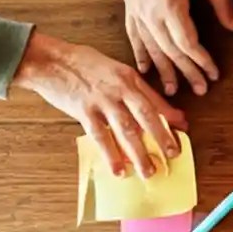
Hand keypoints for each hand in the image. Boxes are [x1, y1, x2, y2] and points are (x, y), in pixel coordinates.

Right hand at [13, 32, 186, 177]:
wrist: (49, 60)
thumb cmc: (80, 63)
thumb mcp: (113, 68)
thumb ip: (132, 86)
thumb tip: (151, 104)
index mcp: (129, 77)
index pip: (155, 100)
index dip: (171, 116)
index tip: (183, 128)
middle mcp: (120, 89)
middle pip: (147, 117)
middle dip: (163, 137)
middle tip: (173, 155)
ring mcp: (103, 101)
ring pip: (127, 131)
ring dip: (139, 153)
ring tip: (148, 171)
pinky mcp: (84, 112)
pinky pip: (102, 138)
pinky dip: (111, 155)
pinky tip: (119, 169)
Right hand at [122, 0, 232, 96]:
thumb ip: (222, 2)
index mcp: (171, 5)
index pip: (188, 44)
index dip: (202, 61)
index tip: (214, 73)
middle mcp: (151, 12)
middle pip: (170, 51)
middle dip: (186, 72)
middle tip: (200, 90)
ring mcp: (137, 9)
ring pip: (150, 47)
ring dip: (163, 70)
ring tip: (172, 90)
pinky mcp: (130, 3)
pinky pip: (134, 35)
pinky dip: (140, 53)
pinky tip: (144, 69)